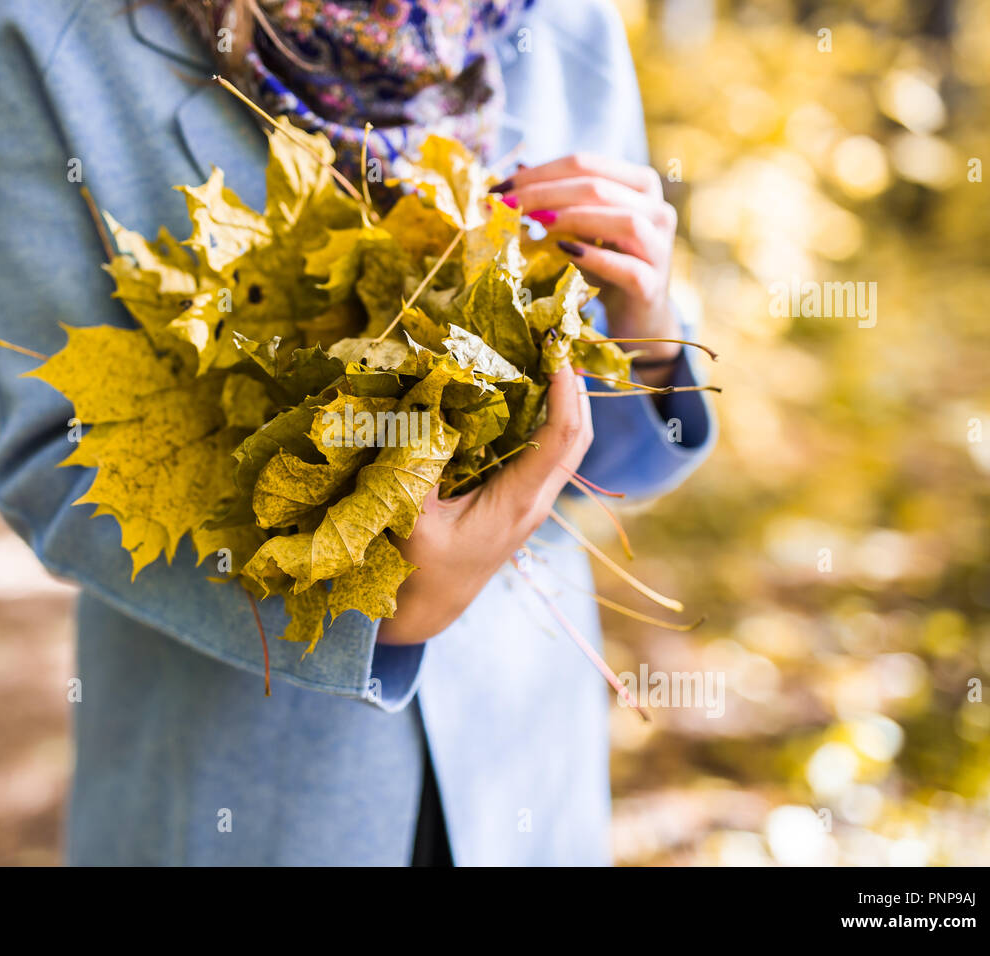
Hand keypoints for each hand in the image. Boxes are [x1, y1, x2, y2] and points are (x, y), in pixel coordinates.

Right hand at [377, 366, 592, 644]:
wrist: (424, 613)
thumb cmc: (416, 572)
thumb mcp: (411, 517)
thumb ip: (419, 462)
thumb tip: (425, 404)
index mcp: (518, 502)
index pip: (561, 436)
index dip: (566, 389)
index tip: (555, 346)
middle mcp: (535, 500)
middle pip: (578, 435)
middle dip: (574, 384)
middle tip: (554, 338)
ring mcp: (530, 502)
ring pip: (564, 443)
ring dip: (562, 399)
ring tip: (541, 354)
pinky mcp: (517, 502)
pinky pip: (542, 452)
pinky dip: (541, 417)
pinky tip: (516, 392)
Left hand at [494, 154, 681, 386]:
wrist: (635, 315)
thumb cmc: (604, 266)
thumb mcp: (578, 228)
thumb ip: (556, 200)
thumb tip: (516, 170)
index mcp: (639, 184)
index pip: (585, 164)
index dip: (539, 173)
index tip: (498, 188)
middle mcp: (657, 209)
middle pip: (598, 188)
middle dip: (545, 195)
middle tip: (506, 207)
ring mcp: (659, 247)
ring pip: (623, 220)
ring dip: (573, 219)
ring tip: (536, 226)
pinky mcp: (653, 284)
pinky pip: (627, 267)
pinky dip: (595, 258)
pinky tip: (565, 253)